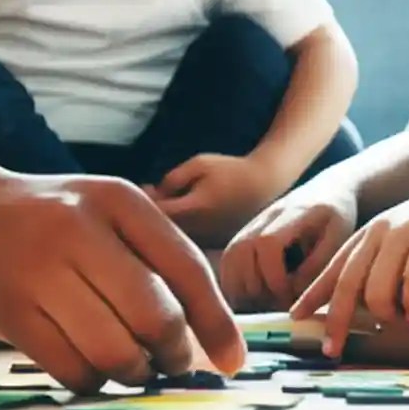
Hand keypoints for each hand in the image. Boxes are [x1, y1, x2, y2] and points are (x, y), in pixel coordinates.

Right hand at [0, 171, 245, 393]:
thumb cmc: (59, 222)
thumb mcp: (111, 214)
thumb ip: (158, 261)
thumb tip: (213, 339)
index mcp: (119, 201)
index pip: (187, 269)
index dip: (216, 323)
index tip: (232, 361)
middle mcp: (79, 228)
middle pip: (155, 317)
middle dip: (174, 354)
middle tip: (172, 364)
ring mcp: (39, 270)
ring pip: (114, 350)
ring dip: (134, 372)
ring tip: (133, 366)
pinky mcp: (8, 311)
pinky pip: (70, 369)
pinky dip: (92, 380)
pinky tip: (91, 368)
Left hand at [144, 154, 281, 247]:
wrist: (264, 186)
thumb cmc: (230, 170)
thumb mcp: (199, 163)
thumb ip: (172, 178)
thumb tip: (153, 195)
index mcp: (194, 209)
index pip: (157, 214)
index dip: (144, 202)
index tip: (146, 187)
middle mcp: (199, 230)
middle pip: (161, 230)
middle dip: (152, 212)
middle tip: (152, 191)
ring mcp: (207, 241)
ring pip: (174, 238)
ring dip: (165, 221)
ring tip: (169, 200)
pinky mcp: (214, 246)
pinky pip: (189, 241)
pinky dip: (180, 229)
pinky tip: (184, 212)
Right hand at [218, 180, 357, 311]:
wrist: (328, 188)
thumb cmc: (338, 215)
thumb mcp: (340, 238)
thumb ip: (318, 264)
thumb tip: (294, 292)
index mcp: (294, 213)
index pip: (268, 242)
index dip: (274, 275)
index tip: (289, 296)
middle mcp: (268, 215)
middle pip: (242, 250)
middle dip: (256, 285)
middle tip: (276, 303)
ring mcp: (254, 221)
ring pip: (230, 255)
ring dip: (240, 285)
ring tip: (262, 302)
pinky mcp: (247, 231)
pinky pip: (229, 257)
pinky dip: (233, 280)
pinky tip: (250, 296)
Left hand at [291, 173, 408, 356]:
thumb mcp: (406, 236)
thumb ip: (384, 262)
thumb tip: (367, 305)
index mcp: (371, 234)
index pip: (334, 269)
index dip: (313, 295)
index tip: (295, 318)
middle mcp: (381, 233)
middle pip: (346, 284)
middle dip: (336, 321)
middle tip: (331, 349)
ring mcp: (406, 235)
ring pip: (377, 290)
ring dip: (385, 313)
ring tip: (401, 318)